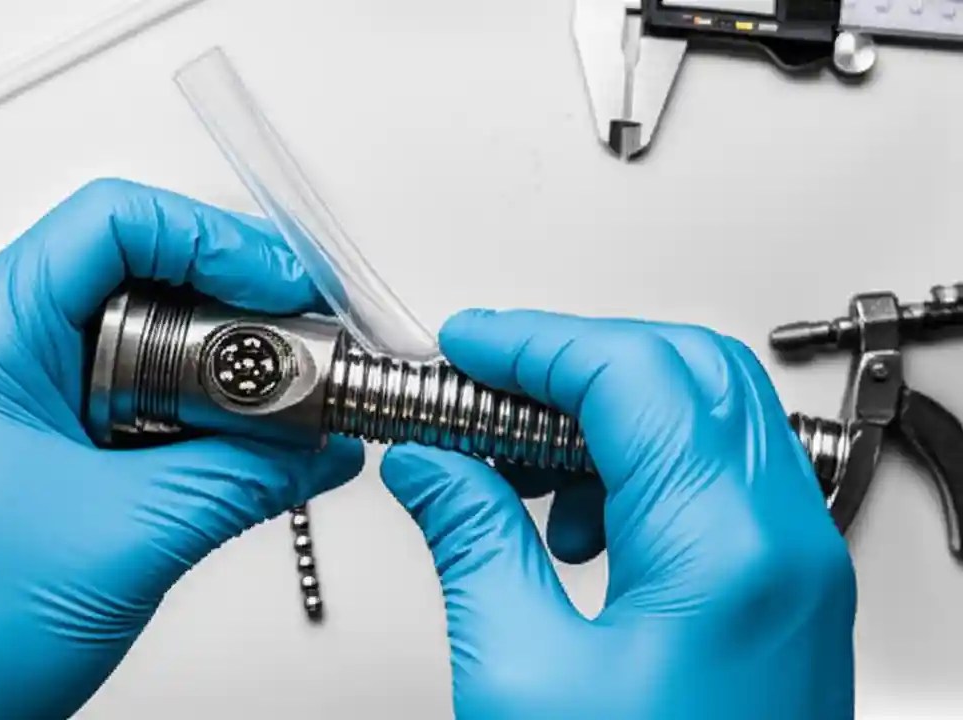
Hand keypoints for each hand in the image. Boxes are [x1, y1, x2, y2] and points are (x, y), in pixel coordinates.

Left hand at [0, 180, 362, 718]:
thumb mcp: (125, 538)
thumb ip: (244, 476)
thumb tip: (319, 442)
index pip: (114, 224)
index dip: (216, 239)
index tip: (288, 284)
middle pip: (140, 276)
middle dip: (236, 312)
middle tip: (305, 353)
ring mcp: (17, 403)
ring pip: (145, 344)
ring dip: (222, 374)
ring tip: (283, 411)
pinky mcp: (42, 450)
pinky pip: (136, 405)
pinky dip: (197, 421)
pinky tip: (240, 453)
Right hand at [382, 310, 855, 718]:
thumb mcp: (518, 675)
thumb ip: (471, 543)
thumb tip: (430, 465)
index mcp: (723, 552)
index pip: (630, 372)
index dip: (534, 341)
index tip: (467, 345)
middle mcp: (783, 545)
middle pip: (687, 369)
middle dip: (576, 356)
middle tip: (486, 378)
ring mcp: (796, 568)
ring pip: (709, 413)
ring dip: (609, 408)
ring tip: (518, 454)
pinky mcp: (783, 594)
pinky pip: (718, 478)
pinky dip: (641, 463)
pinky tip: (575, 516)